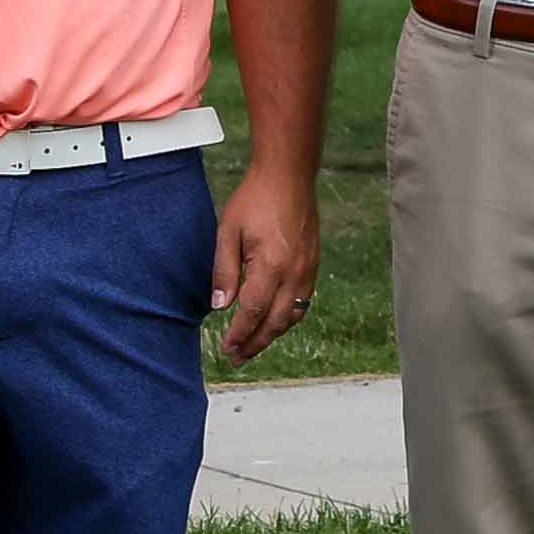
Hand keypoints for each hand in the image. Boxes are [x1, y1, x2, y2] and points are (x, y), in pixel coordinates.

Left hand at [209, 169, 320, 361]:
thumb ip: (224, 271)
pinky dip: (287, 318)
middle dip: (255, 343)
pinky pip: (303, 301)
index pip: (253, 312)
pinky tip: (274, 321)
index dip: (239, 334)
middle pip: (275, 322)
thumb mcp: (228, 231)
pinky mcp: (313, 264)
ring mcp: (308, 270)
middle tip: (237, 358)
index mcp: (271, 266)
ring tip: (253, 345)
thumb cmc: (255, 199)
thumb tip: (220, 306)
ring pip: (292, 316)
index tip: (227, 348)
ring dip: (272, 334)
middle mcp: (294, 273)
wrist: (289, 175)